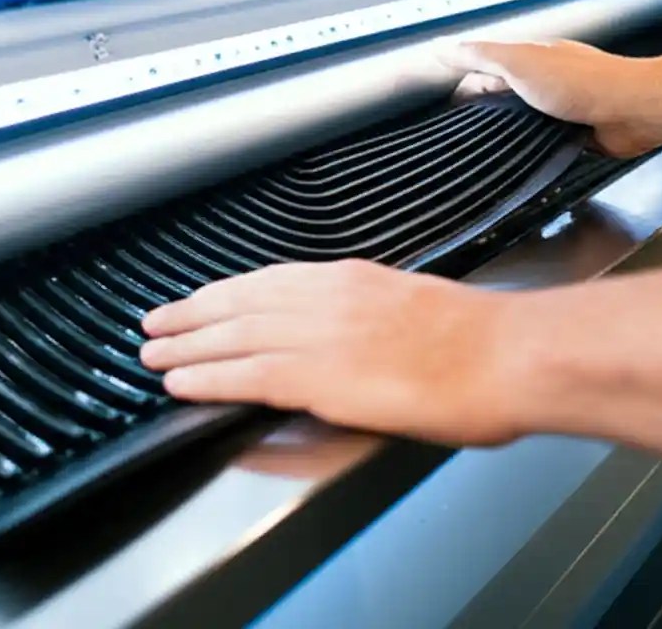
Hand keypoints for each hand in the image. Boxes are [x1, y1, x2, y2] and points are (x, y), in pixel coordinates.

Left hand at [139, 259, 535, 446]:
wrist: (510, 355)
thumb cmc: (483, 340)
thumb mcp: (416, 310)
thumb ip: (370, 319)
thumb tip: (348, 338)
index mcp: (351, 280)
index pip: (269, 281)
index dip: (224, 293)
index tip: (199, 299)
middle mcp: (326, 298)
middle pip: (238, 302)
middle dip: (191, 315)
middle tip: (153, 322)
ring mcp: (320, 335)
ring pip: (232, 336)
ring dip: (185, 344)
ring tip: (151, 351)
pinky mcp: (320, 376)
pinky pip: (246, 375)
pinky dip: (207, 377)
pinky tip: (180, 381)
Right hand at [437, 39, 661, 157]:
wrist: (631, 111)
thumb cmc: (580, 83)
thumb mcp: (519, 62)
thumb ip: (480, 56)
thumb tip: (441, 47)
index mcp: (532, 55)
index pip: (485, 68)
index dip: (465, 87)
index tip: (450, 112)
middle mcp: (545, 77)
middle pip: (501, 94)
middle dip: (484, 111)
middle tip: (466, 136)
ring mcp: (560, 105)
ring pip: (520, 119)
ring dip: (507, 131)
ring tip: (489, 150)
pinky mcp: (572, 130)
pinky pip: (541, 139)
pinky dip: (530, 146)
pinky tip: (520, 157)